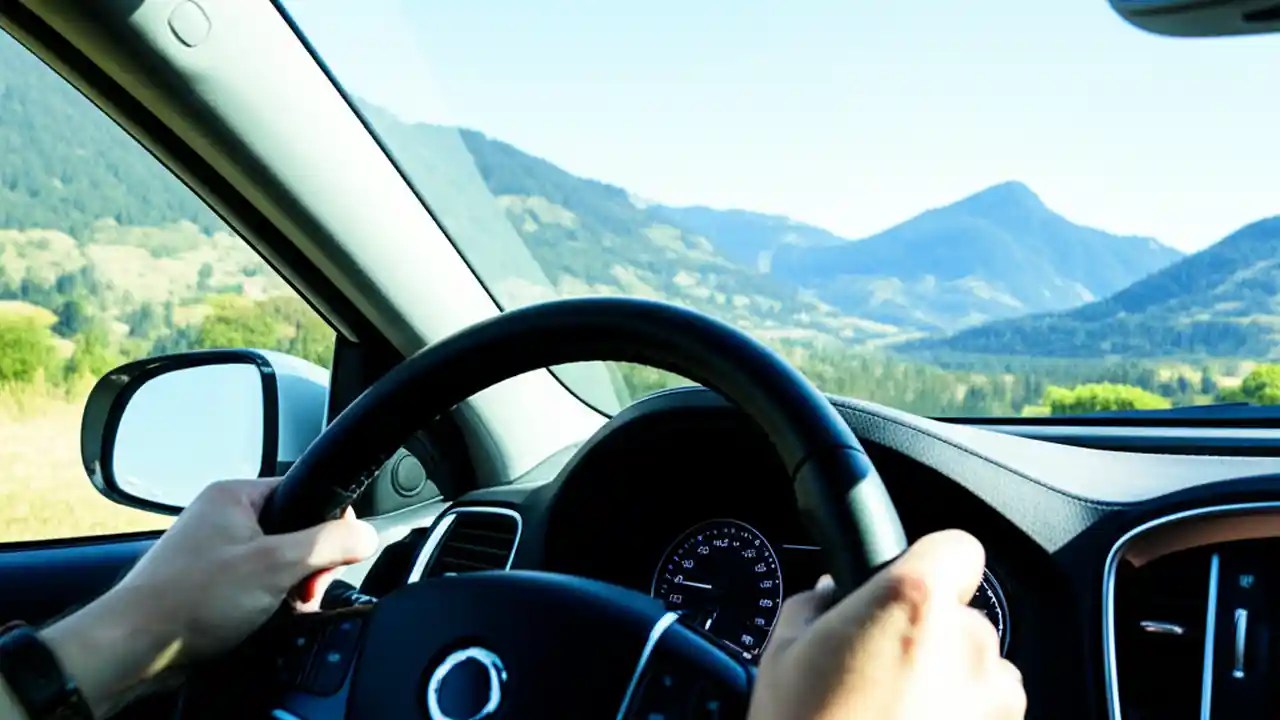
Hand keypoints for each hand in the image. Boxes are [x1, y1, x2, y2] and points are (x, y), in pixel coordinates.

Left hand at [40, 479, 378, 716]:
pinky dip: (268, 606)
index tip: (330, 558)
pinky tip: (263, 623)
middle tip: (301, 592)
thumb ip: (330, 543)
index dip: (327, 527)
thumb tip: (367, 534)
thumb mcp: (276, 565)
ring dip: (290, 592)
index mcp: (235, 496)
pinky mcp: (210, 587)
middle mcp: (223, 518)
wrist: (134, 648)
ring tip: (279, 611)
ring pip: (278, 565)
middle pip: (297, 533)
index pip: (304, 493)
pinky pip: (257, 589)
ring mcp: (214, 554)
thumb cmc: (189, 599)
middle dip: (308, 569)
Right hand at [748, 530, 1024, 719]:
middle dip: (927, 637)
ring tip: (894, 715)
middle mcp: (967, 648)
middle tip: (876, 669)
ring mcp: (992, 704)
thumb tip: (831, 597)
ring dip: (949, 684)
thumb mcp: (782, 654)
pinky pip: (986, 717)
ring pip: (981, 672)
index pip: (958, 547)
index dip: (929, 562)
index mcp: (913, 603)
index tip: (904, 584)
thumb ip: (816, 605)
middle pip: (965, 618)